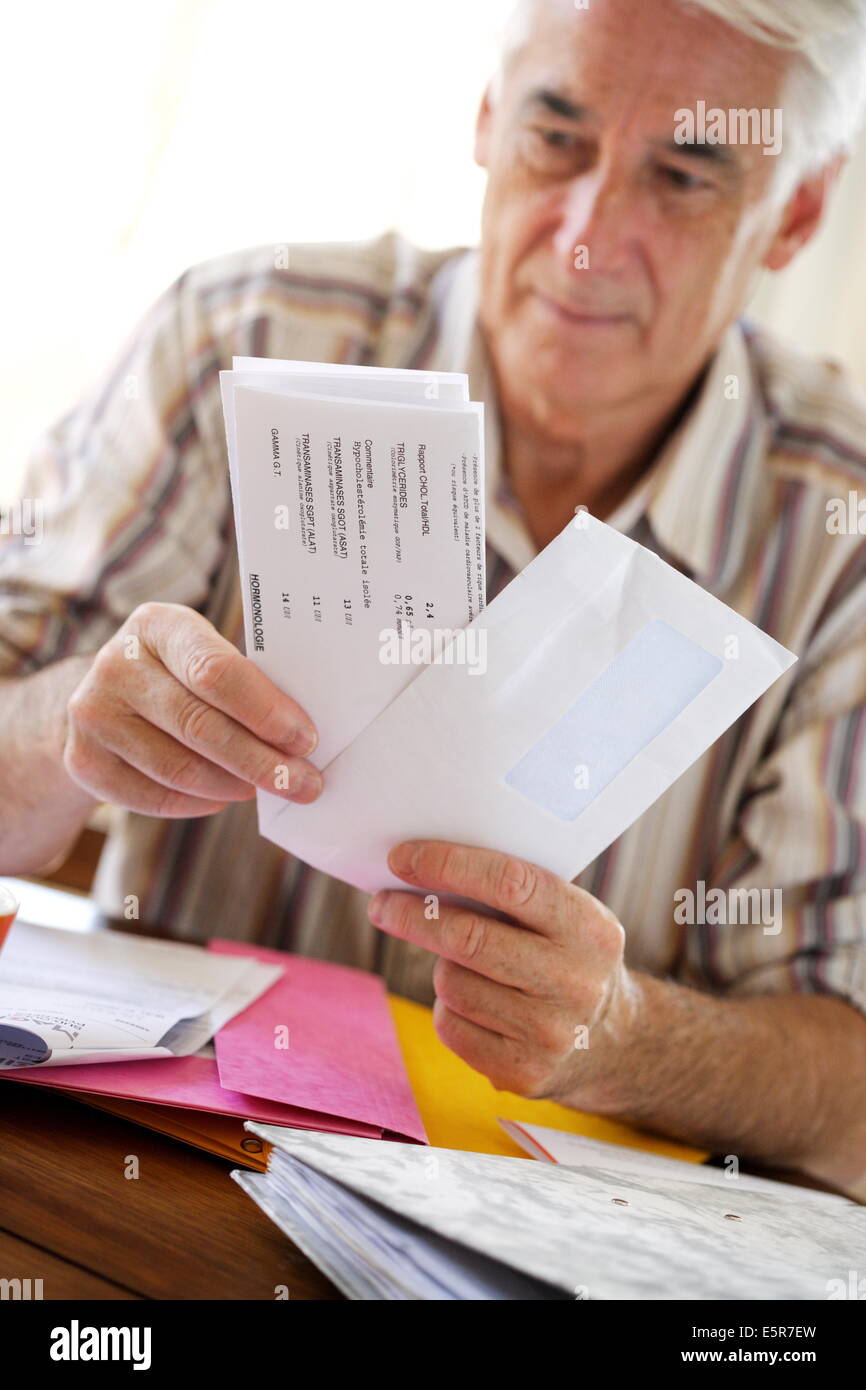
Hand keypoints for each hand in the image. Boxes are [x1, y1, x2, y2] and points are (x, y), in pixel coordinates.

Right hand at [63, 601, 321, 817]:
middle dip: (262, 761)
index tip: (305, 740)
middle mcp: (116, 664)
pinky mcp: (83, 761)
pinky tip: (223, 797)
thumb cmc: (177, 674)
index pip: (216, 671)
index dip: (266, 711)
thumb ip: (243, 682)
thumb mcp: (202, 654)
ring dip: (234, 786)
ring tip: (264, 788)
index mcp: (158, 625)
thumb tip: (301, 737)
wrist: (102, 698)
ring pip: (180, 768)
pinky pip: (154, 798)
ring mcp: (92, 714)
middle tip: (303, 783)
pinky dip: (199, 804)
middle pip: (201, 726)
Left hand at [368, 839, 639, 1106]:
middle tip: (382, 903)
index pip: (510, 883)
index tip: (402, 857)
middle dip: (413, 915)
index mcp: (591, 928)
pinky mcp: (523, 1072)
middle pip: (469, 938)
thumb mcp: (567, 917)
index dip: (448, 865)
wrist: (611, 1043)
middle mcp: (576, 981)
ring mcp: (551, 1032)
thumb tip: (421, 867)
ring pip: (453, 983)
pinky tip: (477, 1004)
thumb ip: (514, 892)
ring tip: (468, 966)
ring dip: (444, 966)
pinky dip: (449, 1008)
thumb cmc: (566, 957)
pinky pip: (450, 1026)